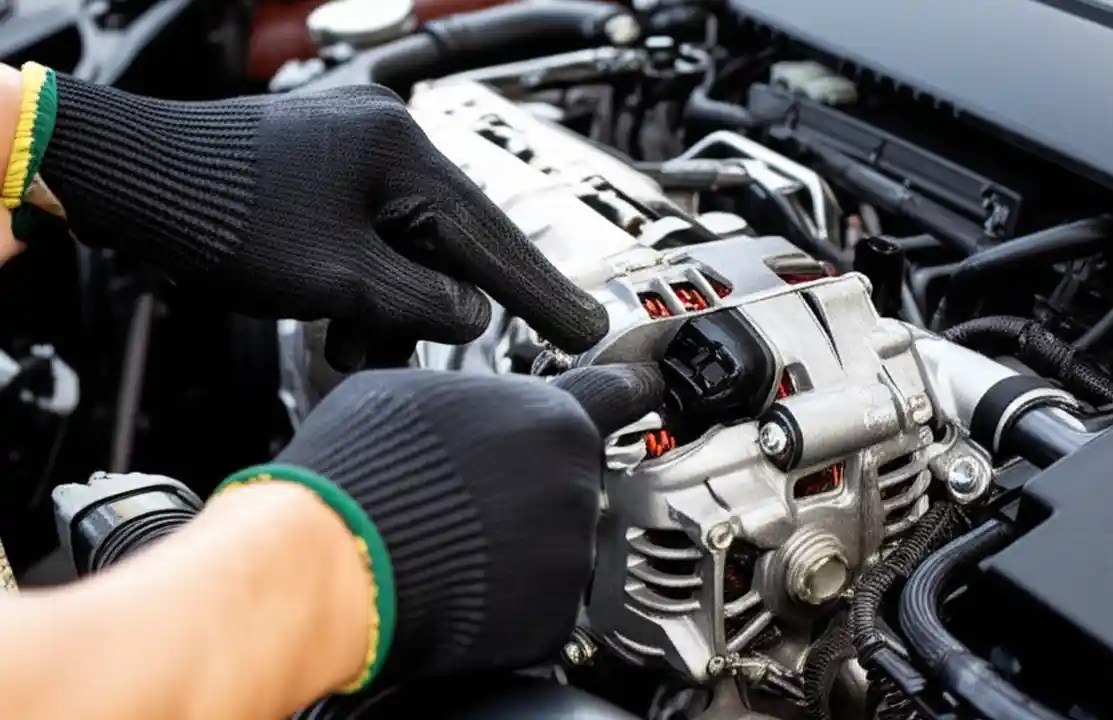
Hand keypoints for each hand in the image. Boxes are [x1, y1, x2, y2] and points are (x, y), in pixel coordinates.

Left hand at [36, 76, 607, 364]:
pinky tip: (333, 317)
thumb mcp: (338, 279)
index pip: (494, 237)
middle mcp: (387, 142)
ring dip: (387, 304)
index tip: (585, 326)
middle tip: (423, 347)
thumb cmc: (221, 215)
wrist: (129, 177)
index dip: (542, 292)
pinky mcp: (326, 172)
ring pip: (406, 248)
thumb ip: (422, 304)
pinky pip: (370, 237)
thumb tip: (470, 315)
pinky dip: (361, 284)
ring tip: (347, 340)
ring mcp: (354, 153)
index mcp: (402, 154)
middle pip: (447, 244)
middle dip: (430, 308)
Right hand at [267, 364, 663, 676]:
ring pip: (554, 541)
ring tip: (451, 537)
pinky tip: (459, 577)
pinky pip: (538, 600)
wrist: (332, 565)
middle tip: (465, 493)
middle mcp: (575, 484)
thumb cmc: (357, 472)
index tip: (652, 384)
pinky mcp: (553, 620)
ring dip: (516, 540)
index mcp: (550, 417)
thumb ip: (470, 397)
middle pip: (567, 477)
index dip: (633, 386)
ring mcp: (569, 557)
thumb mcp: (409, 392)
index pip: (618, 392)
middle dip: (527, 483)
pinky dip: (506, 596)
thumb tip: (470, 406)